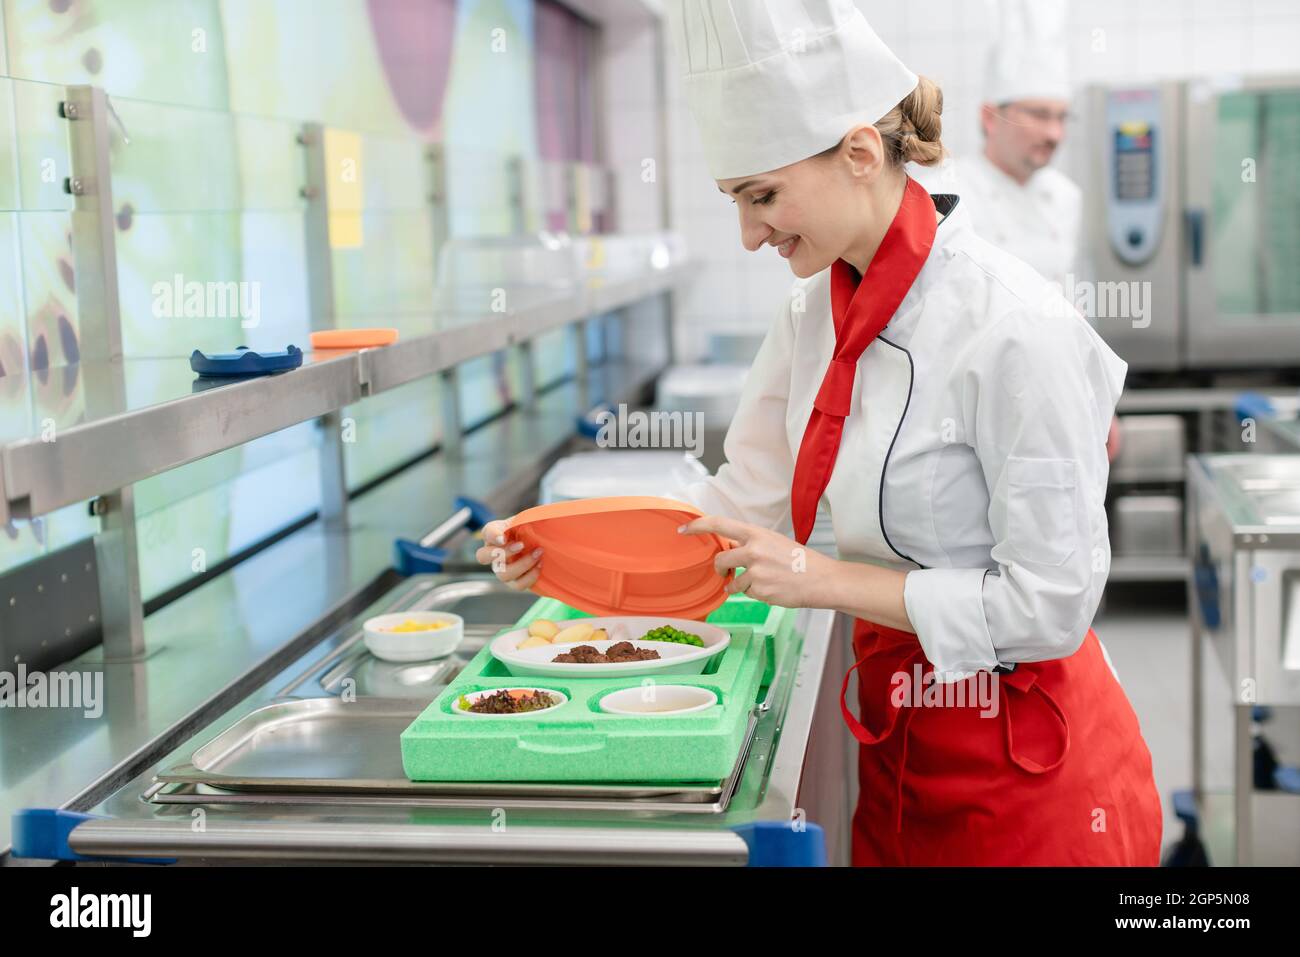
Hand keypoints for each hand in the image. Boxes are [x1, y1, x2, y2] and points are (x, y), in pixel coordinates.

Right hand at [474, 518, 543, 591]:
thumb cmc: (529, 529)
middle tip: (521, 545)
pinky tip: (540, 565)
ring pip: (503, 574)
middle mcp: (492, 553)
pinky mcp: (513, 582)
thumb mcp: (528, 520)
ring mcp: (501, 569)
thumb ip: (530, 518)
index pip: (486, 532)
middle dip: (503, 552)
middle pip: (483, 557)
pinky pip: (518, 585)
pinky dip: (530, 576)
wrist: (538, 545)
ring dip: (522, 564)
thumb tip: (542, 518)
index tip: (503, 538)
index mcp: (494, 534)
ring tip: (538, 553)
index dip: (492, 536)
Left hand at [679, 514, 829, 607]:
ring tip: (765, 582)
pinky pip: (748, 594)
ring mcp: (756, 572)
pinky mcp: (760, 592)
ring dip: (742, 585)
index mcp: (756, 534)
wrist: (821, 579)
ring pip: (734, 583)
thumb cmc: (799, 560)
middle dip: (720, 569)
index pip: (719, 524)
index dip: (698, 525)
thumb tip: (728, 546)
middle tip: (725, 573)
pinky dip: (756, 594)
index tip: (683, 529)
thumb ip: (750, 543)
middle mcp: (753, 551)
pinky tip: (773, 589)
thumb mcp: (773, 541)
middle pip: (721, 559)